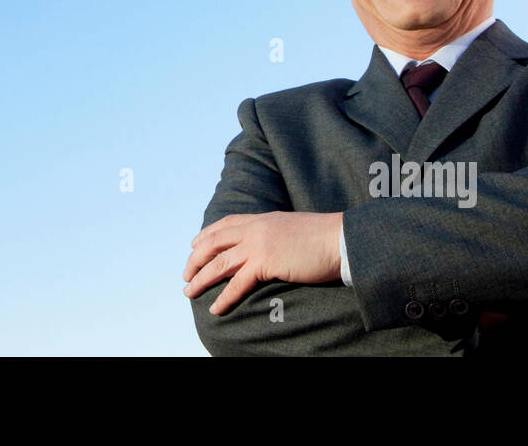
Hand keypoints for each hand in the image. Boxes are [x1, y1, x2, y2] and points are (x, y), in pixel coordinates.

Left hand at [183, 211, 342, 314]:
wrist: (341, 239)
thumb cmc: (324, 238)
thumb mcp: (294, 229)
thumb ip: (277, 234)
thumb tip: (273, 246)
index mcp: (263, 219)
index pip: (226, 224)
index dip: (206, 235)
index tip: (194, 245)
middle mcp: (256, 228)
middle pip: (214, 242)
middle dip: (196, 259)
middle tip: (186, 274)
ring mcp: (259, 244)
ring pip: (219, 263)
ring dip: (201, 279)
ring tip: (188, 292)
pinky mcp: (266, 262)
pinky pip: (237, 282)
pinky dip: (224, 297)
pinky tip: (215, 308)